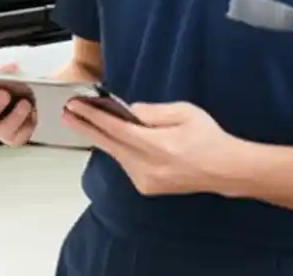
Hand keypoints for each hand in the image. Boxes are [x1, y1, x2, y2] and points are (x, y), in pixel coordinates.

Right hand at [0, 63, 36, 145]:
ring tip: (25, 104)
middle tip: (4, 94)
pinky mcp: (16, 136)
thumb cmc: (20, 80)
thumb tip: (9, 69)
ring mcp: (1, 126)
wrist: (41, 93)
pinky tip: (34, 115)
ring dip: (12, 118)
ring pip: (0, 130)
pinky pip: (18, 138)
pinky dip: (26, 127)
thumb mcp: (14, 71)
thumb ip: (8, 70)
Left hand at [61, 99, 241, 196]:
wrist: (225, 170)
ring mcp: (145, 180)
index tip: (75, 106)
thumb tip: (128, 112)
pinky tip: (114, 138)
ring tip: (84, 121)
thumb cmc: (208, 137)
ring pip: (116, 154)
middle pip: (108, 143)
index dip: (92, 116)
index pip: (115, 128)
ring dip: (102, 137)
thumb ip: (151, 111)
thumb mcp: (184, 111)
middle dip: (85, 126)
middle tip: (66, 114)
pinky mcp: (146, 187)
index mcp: (157, 146)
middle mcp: (147, 166)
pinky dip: (119, 150)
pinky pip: (126, 163)